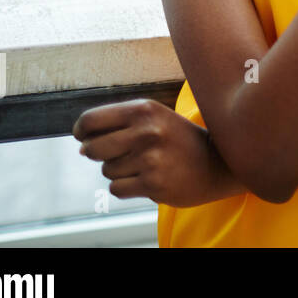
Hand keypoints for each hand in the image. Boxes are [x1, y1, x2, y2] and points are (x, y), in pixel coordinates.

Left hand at [73, 99, 238, 207]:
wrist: (217, 163)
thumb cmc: (179, 139)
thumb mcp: (155, 118)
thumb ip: (119, 125)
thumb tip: (81, 146)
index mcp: (144, 110)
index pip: (90, 120)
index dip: (81, 131)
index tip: (84, 136)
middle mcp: (146, 131)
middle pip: (92, 148)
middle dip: (97, 153)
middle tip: (117, 153)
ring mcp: (150, 158)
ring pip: (107, 170)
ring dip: (119, 170)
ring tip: (145, 164)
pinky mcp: (153, 183)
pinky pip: (117, 188)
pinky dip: (127, 186)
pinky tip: (147, 178)